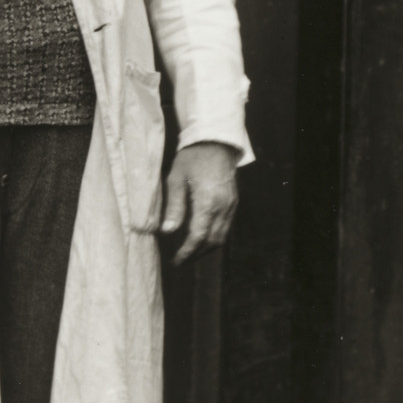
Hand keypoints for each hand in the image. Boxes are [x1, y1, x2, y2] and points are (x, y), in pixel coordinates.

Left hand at [161, 142, 238, 263]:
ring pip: (222, 237)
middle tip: (181, 259)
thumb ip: (174, 206)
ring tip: (190, 251)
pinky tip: (202, 235)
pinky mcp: (234, 202)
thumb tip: (168, 231)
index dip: (187, 252)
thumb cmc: (191, 158)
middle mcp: (223, 207)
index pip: (198, 237)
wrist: (214, 141)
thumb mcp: (176, 179)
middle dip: (197, 254)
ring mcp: (231, 205)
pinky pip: (226, 226)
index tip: (176, 260)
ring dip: (207, 247)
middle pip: (212, 241)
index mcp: (207, 202)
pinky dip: (215, 236)